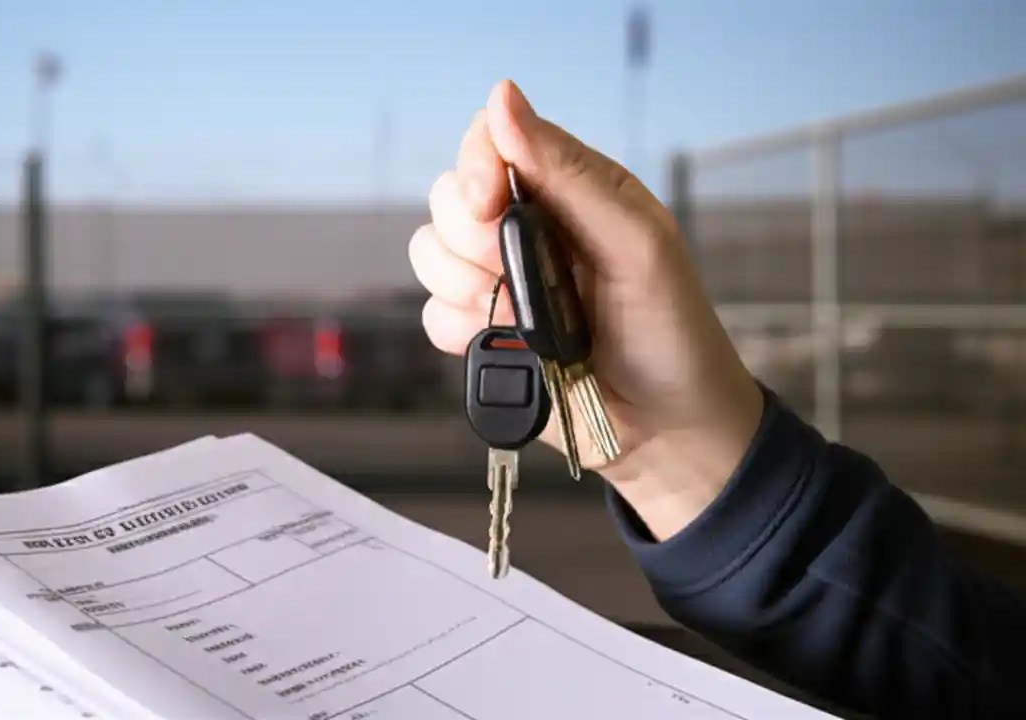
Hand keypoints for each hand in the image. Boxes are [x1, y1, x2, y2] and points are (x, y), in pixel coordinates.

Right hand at [409, 80, 763, 539]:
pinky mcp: (479, 333)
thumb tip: (502, 96)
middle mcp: (526, 227)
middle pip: (448, 197)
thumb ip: (566, 172)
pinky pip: (431, 315)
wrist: (666, 429)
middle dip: (474, 241)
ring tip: (525, 321)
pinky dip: (463, 333)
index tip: (489, 206)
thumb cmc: (671, 331)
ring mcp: (497, 281)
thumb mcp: (636, 242)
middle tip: (524, 277)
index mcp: (569, 190)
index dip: (476, 166)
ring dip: (467, 289)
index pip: (493, 141)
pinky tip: (510, 347)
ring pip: (429, 254)